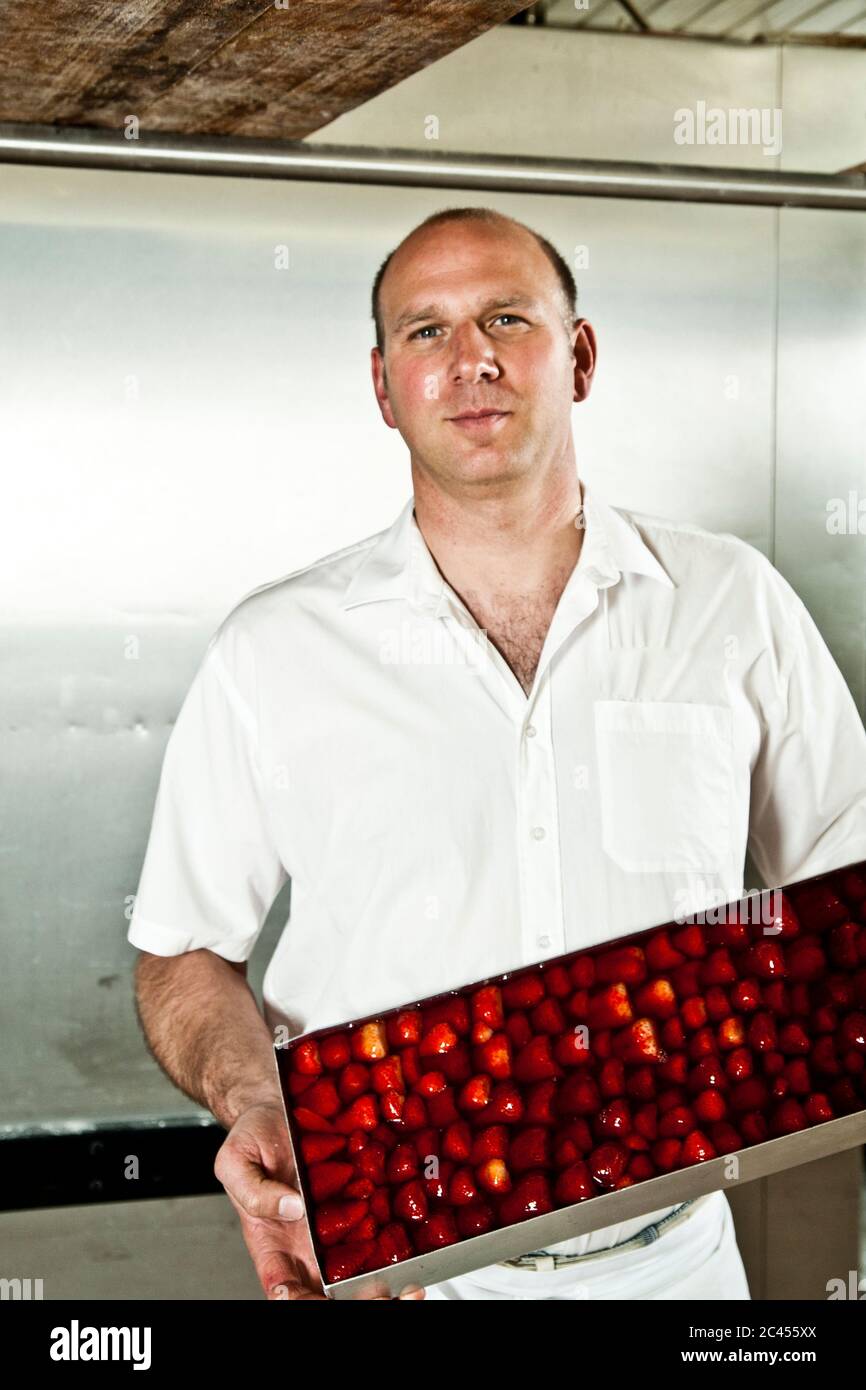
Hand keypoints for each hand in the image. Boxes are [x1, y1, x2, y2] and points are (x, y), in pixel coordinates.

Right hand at [214, 1100, 424, 1299]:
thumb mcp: (236, 1161)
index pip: (287, 1291)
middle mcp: (309, 1243)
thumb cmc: (253, 1137)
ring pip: (364, 1268)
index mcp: (274, 1244)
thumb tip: (292, 1208)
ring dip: (387, 1282)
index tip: (321, 1298)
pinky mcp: (363, 1198)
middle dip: (360, 1299)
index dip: (303, 1302)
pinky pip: (383, 1224)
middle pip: (334, 1290)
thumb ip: (255, 1192)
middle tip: (382, 1296)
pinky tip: (414, 1241)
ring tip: (410, 1286)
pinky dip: (399, 1239)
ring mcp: (339, 1224)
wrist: (278, 1105)